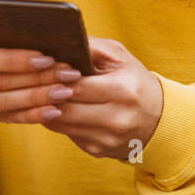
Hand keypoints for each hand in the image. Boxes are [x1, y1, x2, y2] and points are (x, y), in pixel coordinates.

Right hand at [0, 17, 79, 123]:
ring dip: (37, 100)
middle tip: (68, 75)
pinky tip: (54, 111)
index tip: (47, 58)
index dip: (16, 61)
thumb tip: (44, 32)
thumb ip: (2, 27)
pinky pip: (3, 118)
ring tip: (66, 92)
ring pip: (2, 105)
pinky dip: (30, 116)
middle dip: (37, 81)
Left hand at [40, 36, 163, 160]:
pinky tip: (59, 108)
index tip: (43, 69)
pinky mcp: (98, 150)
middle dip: (48, 94)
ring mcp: (107, 139)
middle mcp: (117, 119)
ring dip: (47, 108)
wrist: (158, 119)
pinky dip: (59, 120)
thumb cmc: (134, 81)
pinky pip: (67, 134)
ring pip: (61, 124)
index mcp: (124, 91)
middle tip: (36, 82)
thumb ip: (90, 47)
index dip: (56, 78)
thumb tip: (58, 43)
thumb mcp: (119, 57)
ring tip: (42, 93)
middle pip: (66, 108)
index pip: (77, 86)